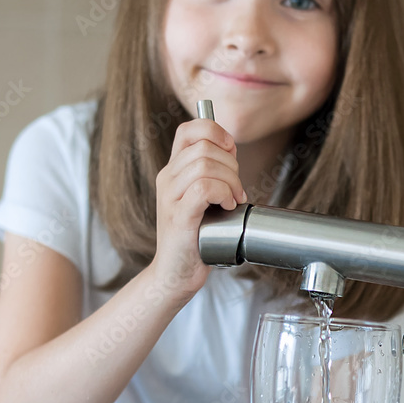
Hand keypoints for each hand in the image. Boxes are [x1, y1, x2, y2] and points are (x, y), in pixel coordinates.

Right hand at [151, 117, 245, 298]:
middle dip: (231, 165)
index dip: (215, 131)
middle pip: (204, 147)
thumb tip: (231, 148)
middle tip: (237, 190)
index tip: (231, 152)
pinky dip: (223, 193)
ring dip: (230, 181)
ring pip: (204, 165)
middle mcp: (167, 180)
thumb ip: (211, 172)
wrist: (176, 273)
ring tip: (234, 201)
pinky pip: (203, 188)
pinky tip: (227, 207)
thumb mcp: (202, 198)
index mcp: (173, 171)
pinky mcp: (178, 216)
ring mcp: (170, 198)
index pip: (189, 129)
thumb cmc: (196, 238)